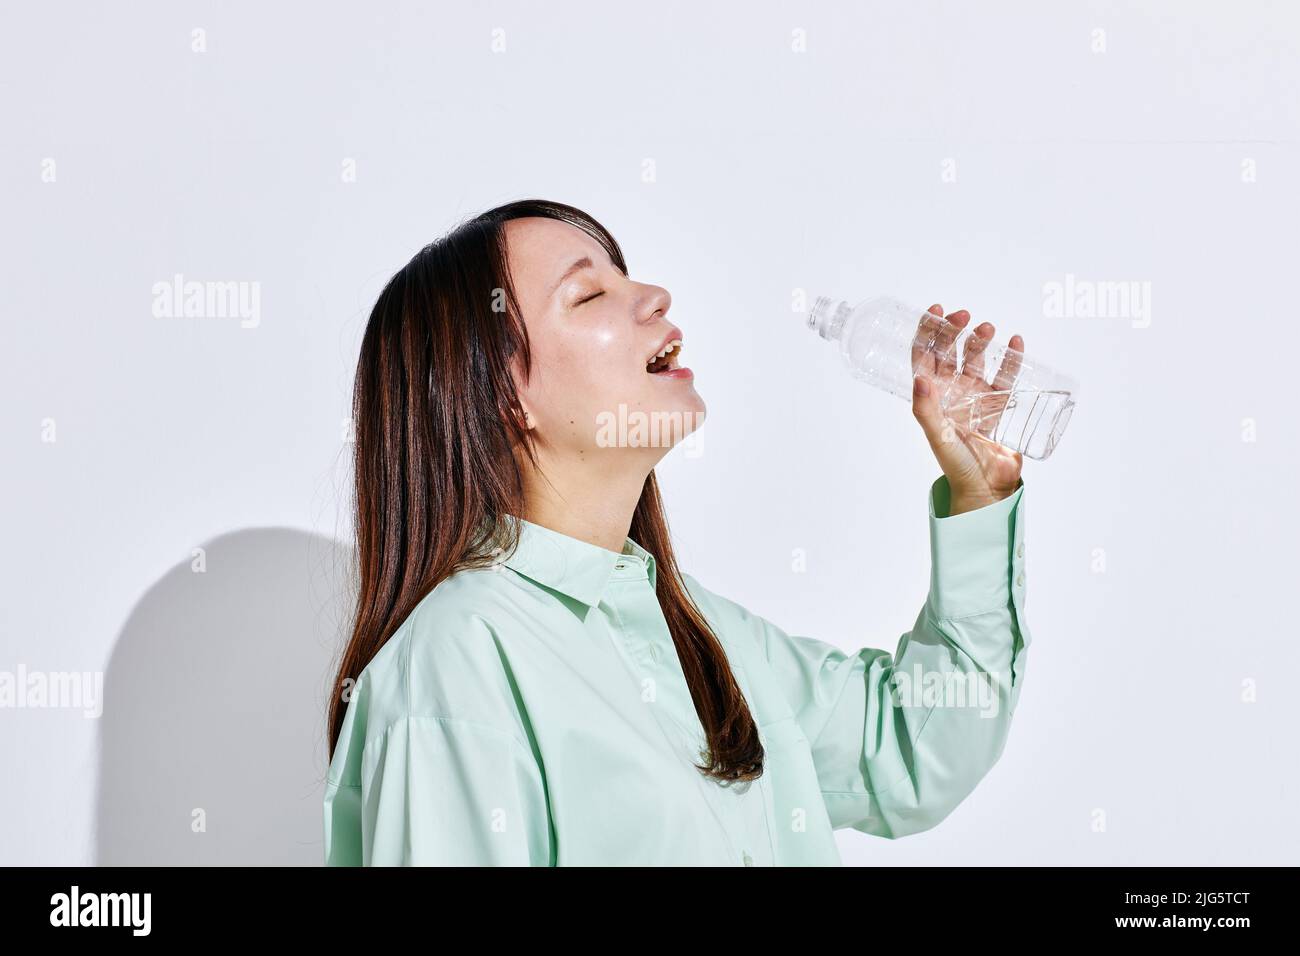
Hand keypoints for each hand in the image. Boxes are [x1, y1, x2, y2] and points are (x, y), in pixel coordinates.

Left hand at [910, 304, 1023, 513]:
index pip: (924, 356)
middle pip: (951, 351)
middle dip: (956, 331)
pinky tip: (1015, 343)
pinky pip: (1006, 374)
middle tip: (964, 317)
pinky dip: (1011, 357)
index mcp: (932, 395)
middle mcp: (952, 390)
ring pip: (977, 358)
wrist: (987, 487)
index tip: (935, 310)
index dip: (927, 332)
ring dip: (981, 340)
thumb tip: (919, 378)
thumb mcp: (937, 435)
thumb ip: (925, 408)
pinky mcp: (999, 402)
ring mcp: (976, 394)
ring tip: (987, 329)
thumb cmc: (956, 463)